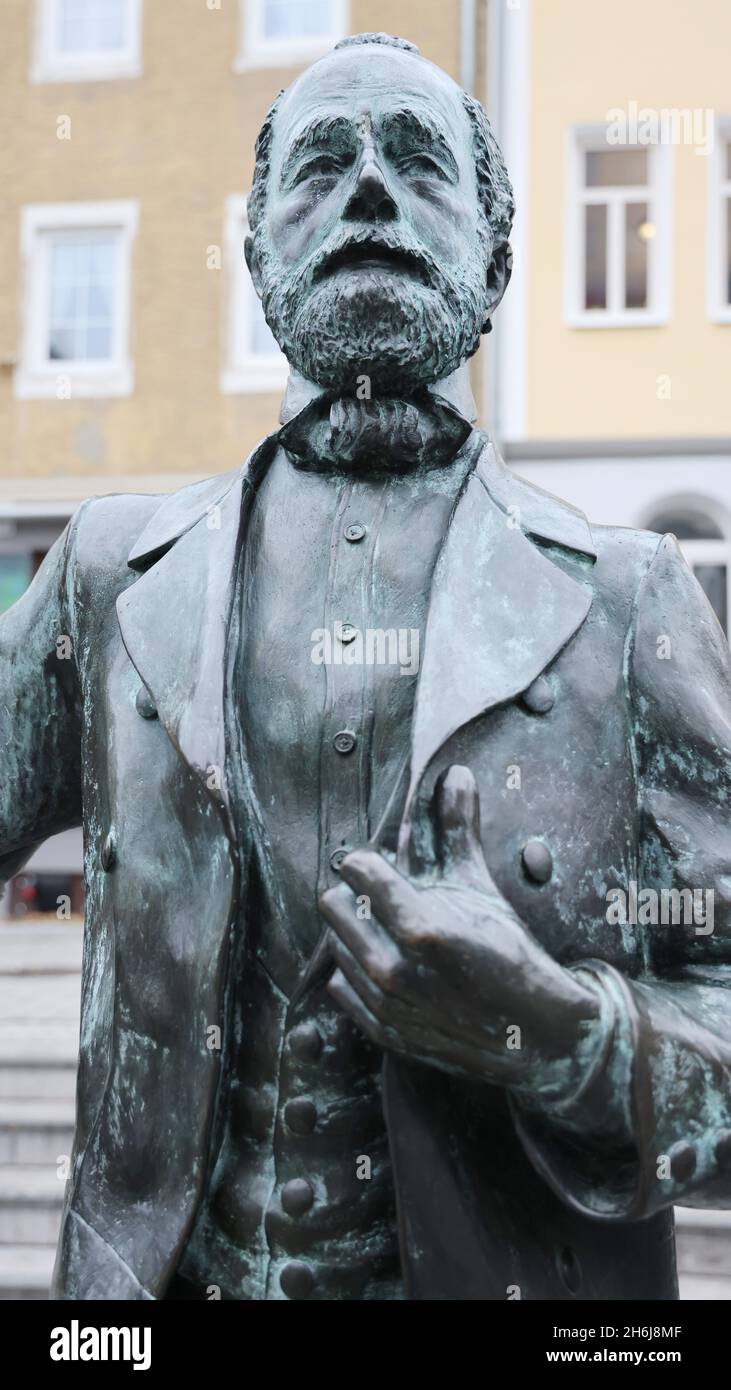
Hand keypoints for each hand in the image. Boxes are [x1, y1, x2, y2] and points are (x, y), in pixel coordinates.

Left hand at [319, 765, 599, 1083]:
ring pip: (335, 945)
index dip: (366, 859)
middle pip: (334, 906)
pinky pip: (340, 986)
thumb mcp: (481, 887)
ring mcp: (385, 1005)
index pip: (358, 871)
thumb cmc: (510, 952)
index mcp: (421, 927)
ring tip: (384, 927)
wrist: (533, 1034)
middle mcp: (395, 969)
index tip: (377, 861)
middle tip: (378, 893)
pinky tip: (383, 960)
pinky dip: (354, 971)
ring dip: (353, 930)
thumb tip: (457, 775)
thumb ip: (458, 831)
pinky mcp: (382, 1030)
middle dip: (354, 893)